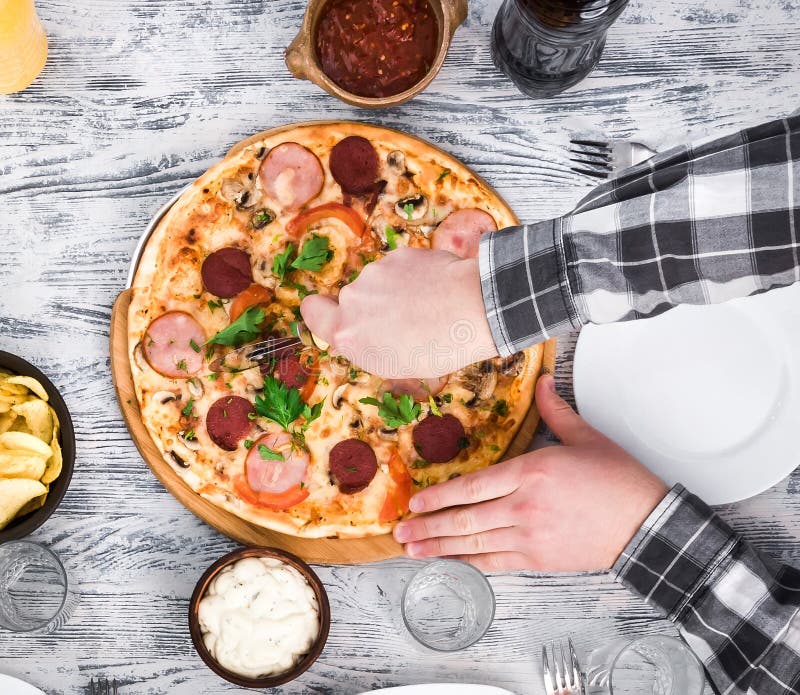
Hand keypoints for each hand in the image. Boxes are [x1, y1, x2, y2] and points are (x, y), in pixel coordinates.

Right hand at [300, 248, 496, 377]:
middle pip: (350, 300)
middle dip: (369, 309)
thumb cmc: (439, 349)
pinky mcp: (398, 255)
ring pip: (376, 283)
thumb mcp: (395, 366)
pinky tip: (434, 289)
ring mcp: (375, 273)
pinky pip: (397, 268)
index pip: (311, 312)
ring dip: (392, 292)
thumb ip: (367, 346)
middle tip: (401, 323)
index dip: (322, 313)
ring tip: (425, 307)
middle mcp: (353, 300)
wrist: (474, 309)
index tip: (337, 317)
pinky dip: (411, 277)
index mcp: (347, 333)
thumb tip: (363, 336)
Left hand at [393, 375, 668, 571]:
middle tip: (400, 532)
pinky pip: (496, 562)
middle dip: (428, 526)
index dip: (439, 496)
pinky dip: (471, 562)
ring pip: (475, 543)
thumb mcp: (586, 437)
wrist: (646, 524)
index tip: (416, 502)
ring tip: (412, 550)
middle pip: (465, 519)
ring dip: (440, 547)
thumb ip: (555, 410)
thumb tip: (543, 382)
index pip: (473, 486)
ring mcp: (530, 536)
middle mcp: (524, 506)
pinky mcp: (539, 559)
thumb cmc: (619, 481)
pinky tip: (453, 561)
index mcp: (531, 472)